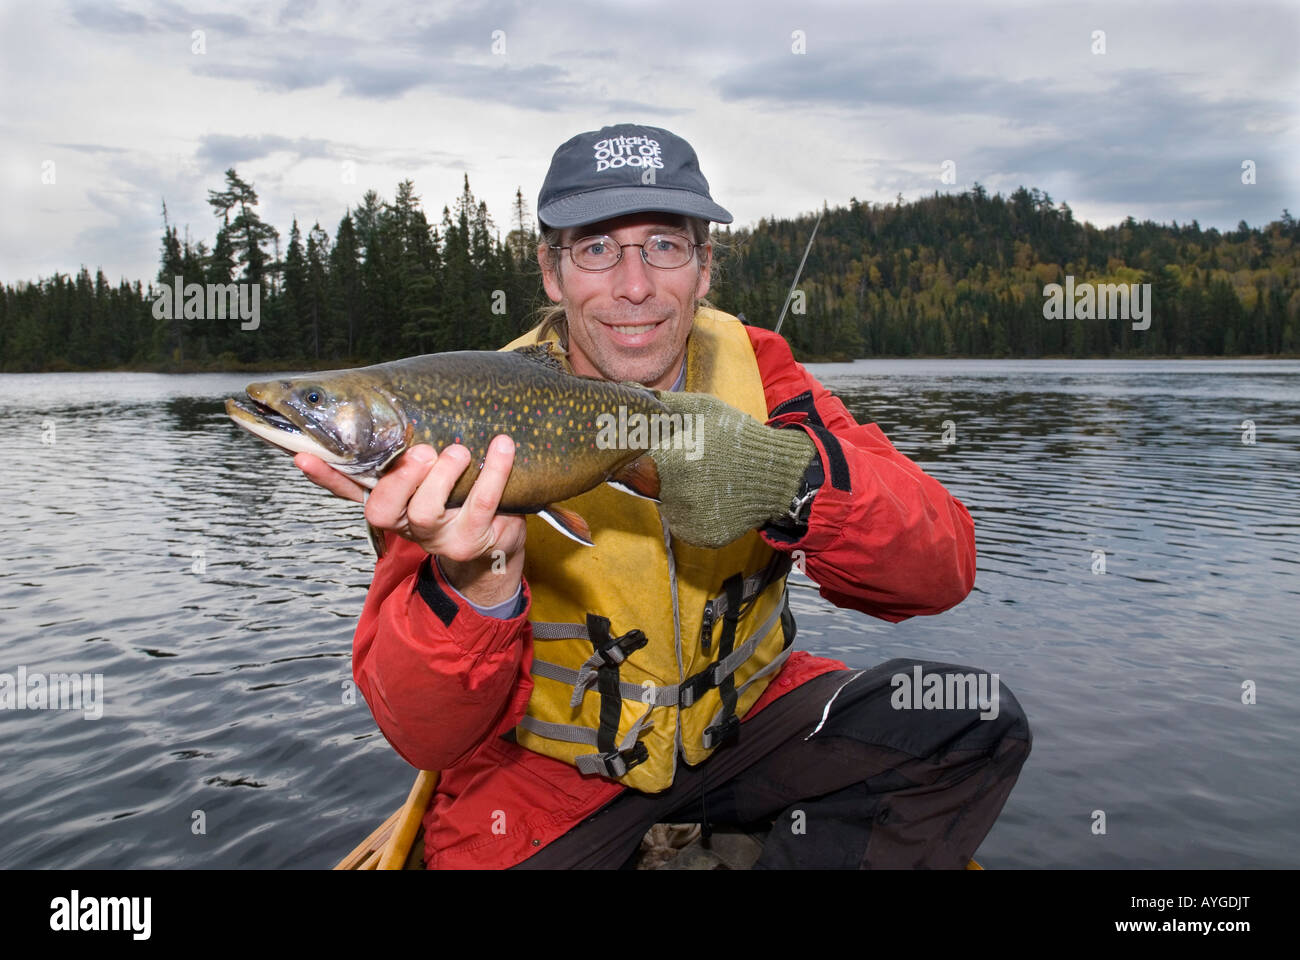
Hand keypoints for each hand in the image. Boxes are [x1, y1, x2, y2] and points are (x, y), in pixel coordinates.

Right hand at [296, 438, 526, 605]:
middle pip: (382, 510)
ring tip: (460, 450)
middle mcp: (406, 525)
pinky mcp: (473, 540)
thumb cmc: (458, 499)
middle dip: (399, 478)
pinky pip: (482, 503)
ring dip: (443, 475)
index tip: (303, 454)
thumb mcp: (429, 476)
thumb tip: (385, 410)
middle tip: (422, 452)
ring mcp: (438, 537)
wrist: (496, 545)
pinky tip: (502, 447)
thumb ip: (408, 453)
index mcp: (390, 505)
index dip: (325, 476)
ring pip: (426, 511)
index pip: (348, 490)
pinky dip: (494, 470)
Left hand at [647, 391, 816, 547]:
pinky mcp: (701, 537)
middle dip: (663, 474)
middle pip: (650, 485)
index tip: (662, 449)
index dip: (645, 455)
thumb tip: (628, 392)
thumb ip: (662, 402)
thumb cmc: (736, 435)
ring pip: (667, 506)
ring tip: (705, 479)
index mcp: (671, 461)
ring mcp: (688, 520)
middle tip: (692, 463)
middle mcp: (675, 495)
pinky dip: (693, 513)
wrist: (776, 473)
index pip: (634, 463)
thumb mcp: (702, 408)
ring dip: (678, 494)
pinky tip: (712, 498)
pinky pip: (684, 524)